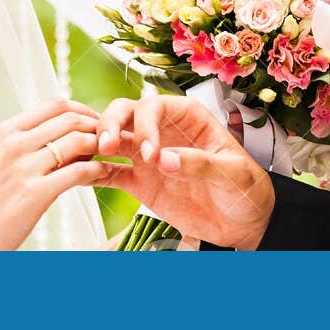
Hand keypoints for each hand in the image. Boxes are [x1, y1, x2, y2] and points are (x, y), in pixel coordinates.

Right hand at [0, 98, 112, 249]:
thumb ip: (24, 143)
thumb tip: (58, 133)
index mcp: (6, 131)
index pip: (55, 104)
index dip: (82, 110)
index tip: (95, 122)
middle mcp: (15, 143)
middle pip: (70, 119)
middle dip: (97, 126)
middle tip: (110, 139)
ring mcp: (25, 167)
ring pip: (78, 142)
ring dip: (101, 147)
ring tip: (110, 156)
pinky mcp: (36, 193)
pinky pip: (79, 172)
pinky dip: (98, 170)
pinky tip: (104, 174)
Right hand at [96, 94, 274, 248]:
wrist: (245, 224)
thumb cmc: (247, 190)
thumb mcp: (234, 174)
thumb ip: (201, 164)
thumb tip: (165, 160)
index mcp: (188, 117)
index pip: (155, 106)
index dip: (146, 125)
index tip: (149, 154)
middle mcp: (164, 131)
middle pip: (126, 113)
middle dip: (110, 124)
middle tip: (107, 147)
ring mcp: (148, 156)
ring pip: (113, 138)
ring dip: (97, 144)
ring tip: (89, 158)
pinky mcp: (140, 182)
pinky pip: (111, 173)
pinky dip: (93, 171)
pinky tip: (82, 174)